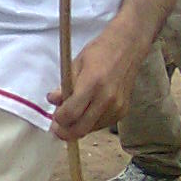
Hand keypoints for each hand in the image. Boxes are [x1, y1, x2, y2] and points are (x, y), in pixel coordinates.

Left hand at [47, 21, 143, 141]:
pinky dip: (91, 122)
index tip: (53, 119)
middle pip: (81, 128)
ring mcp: (117, 107)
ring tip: (72, 115)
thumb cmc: (99, 52)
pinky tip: (87, 112)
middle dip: (66, 132)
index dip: (59, 120)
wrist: (127, 48)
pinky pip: (102, 124)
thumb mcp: (76, 64)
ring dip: (79, 126)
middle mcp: (107, 99)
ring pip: (91, 129)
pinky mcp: (123, 111)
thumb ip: (65, 86)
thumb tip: (52, 100)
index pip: (71, 113)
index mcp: (92, 84)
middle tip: (57, 129)